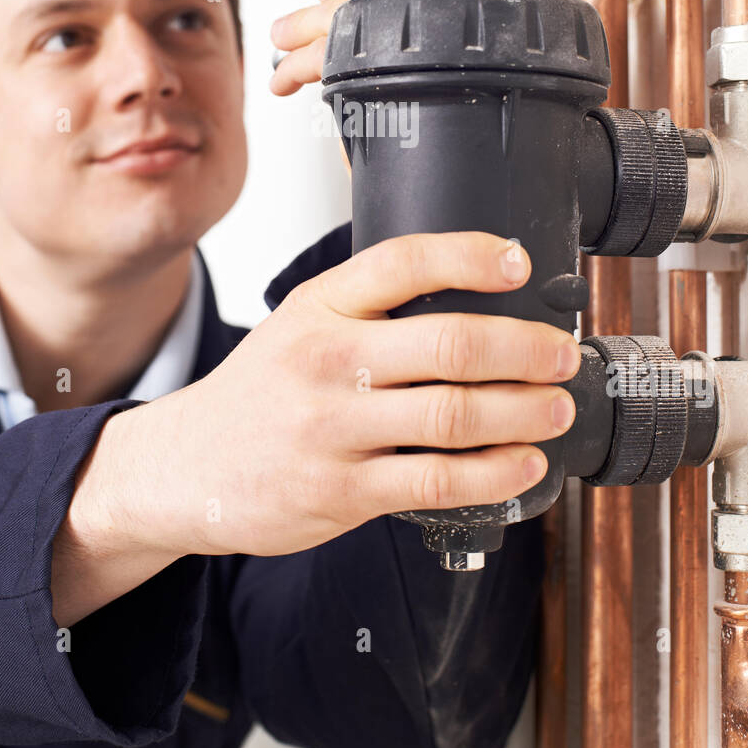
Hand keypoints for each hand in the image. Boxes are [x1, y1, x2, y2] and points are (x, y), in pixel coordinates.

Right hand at [97, 232, 578, 564]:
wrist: (185, 467)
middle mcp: (327, 360)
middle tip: (561, 354)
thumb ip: (368, 308)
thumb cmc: (258, 394)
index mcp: (320, 307)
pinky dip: (495, 473)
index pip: (404, 261)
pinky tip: (522, 464)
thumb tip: (472, 296)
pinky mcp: (343, 491)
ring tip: (556, 409)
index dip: (472, 255)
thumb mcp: (298, 324)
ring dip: (524, 411)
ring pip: (454, 415)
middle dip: (526, 349)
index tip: (520, 263)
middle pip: (450, 343)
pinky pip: (438, 481)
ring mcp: (334, 428)